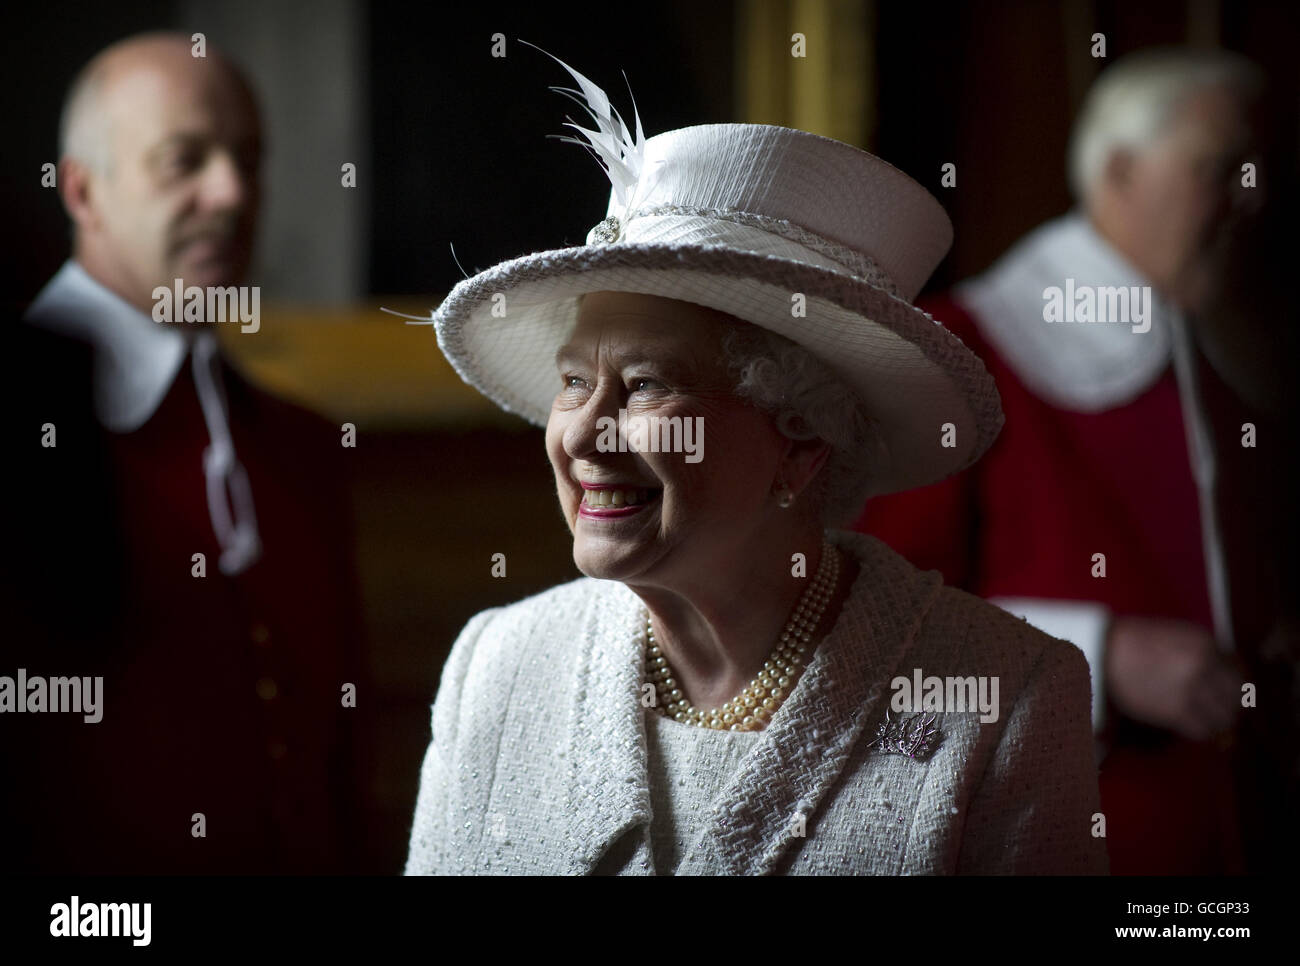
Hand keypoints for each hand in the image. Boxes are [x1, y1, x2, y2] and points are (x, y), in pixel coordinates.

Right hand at [1104, 615, 1241, 739]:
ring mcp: (1191, 689)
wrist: (1102, 652)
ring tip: (1206, 719)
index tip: (1226, 691)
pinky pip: (1202, 730)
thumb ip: (1203, 652)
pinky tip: (1191, 725)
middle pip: (1236, 695)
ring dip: (1218, 721)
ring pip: (1224, 716)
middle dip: (1230, 704)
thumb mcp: (1176, 635)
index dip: (1233, 684)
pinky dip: (1201, 730)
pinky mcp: (1175, 711)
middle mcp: (1204, 666)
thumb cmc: (1134, 642)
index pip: (1237, 671)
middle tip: (1219, 708)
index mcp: (1205, 643)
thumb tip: (1224, 674)